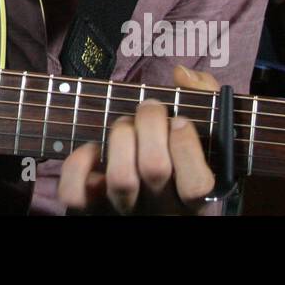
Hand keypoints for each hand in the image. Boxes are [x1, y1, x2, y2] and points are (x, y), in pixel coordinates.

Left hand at [58, 64, 220, 213]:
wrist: (148, 195)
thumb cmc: (181, 150)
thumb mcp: (206, 126)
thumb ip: (204, 92)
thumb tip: (181, 74)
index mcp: (192, 198)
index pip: (196, 185)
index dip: (186, 145)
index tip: (180, 121)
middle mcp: (161, 209)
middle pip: (154, 169)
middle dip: (149, 124)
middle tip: (148, 109)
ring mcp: (125, 209)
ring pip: (121, 179)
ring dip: (121, 138)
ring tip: (125, 125)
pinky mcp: (92, 207)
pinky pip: (77, 193)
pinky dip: (79, 165)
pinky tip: (92, 150)